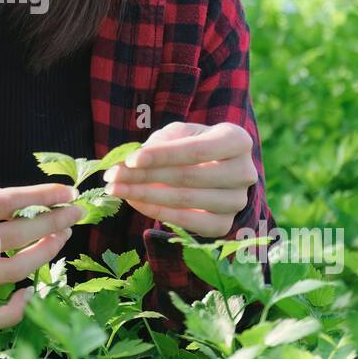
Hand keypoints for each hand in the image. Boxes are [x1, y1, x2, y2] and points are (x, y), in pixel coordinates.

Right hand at [0, 180, 84, 330]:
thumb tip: (38, 204)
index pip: (2, 202)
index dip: (40, 197)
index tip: (67, 193)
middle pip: (10, 236)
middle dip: (51, 223)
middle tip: (73, 214)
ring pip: (10, 273)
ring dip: (45, 254)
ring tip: (61, 237)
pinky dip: (17, 309)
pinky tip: (31, 290)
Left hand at [103, 120, 257, 238]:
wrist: (217, 171)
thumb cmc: (194, 145)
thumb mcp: (180, 134)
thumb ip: (160, 142)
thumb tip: (132, 161)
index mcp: (237, 140)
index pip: (196, 150)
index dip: (161, 155)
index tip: (130, 160)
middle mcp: (244, 172)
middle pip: (188, 177)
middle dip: (145, 177)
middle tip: (113, 176)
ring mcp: (237, 201)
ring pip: (185, 200)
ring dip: (144, 195)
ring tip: (116, 189)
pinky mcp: (225, 224)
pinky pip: (186, 222)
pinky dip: (156, 212)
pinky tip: (134, 201)